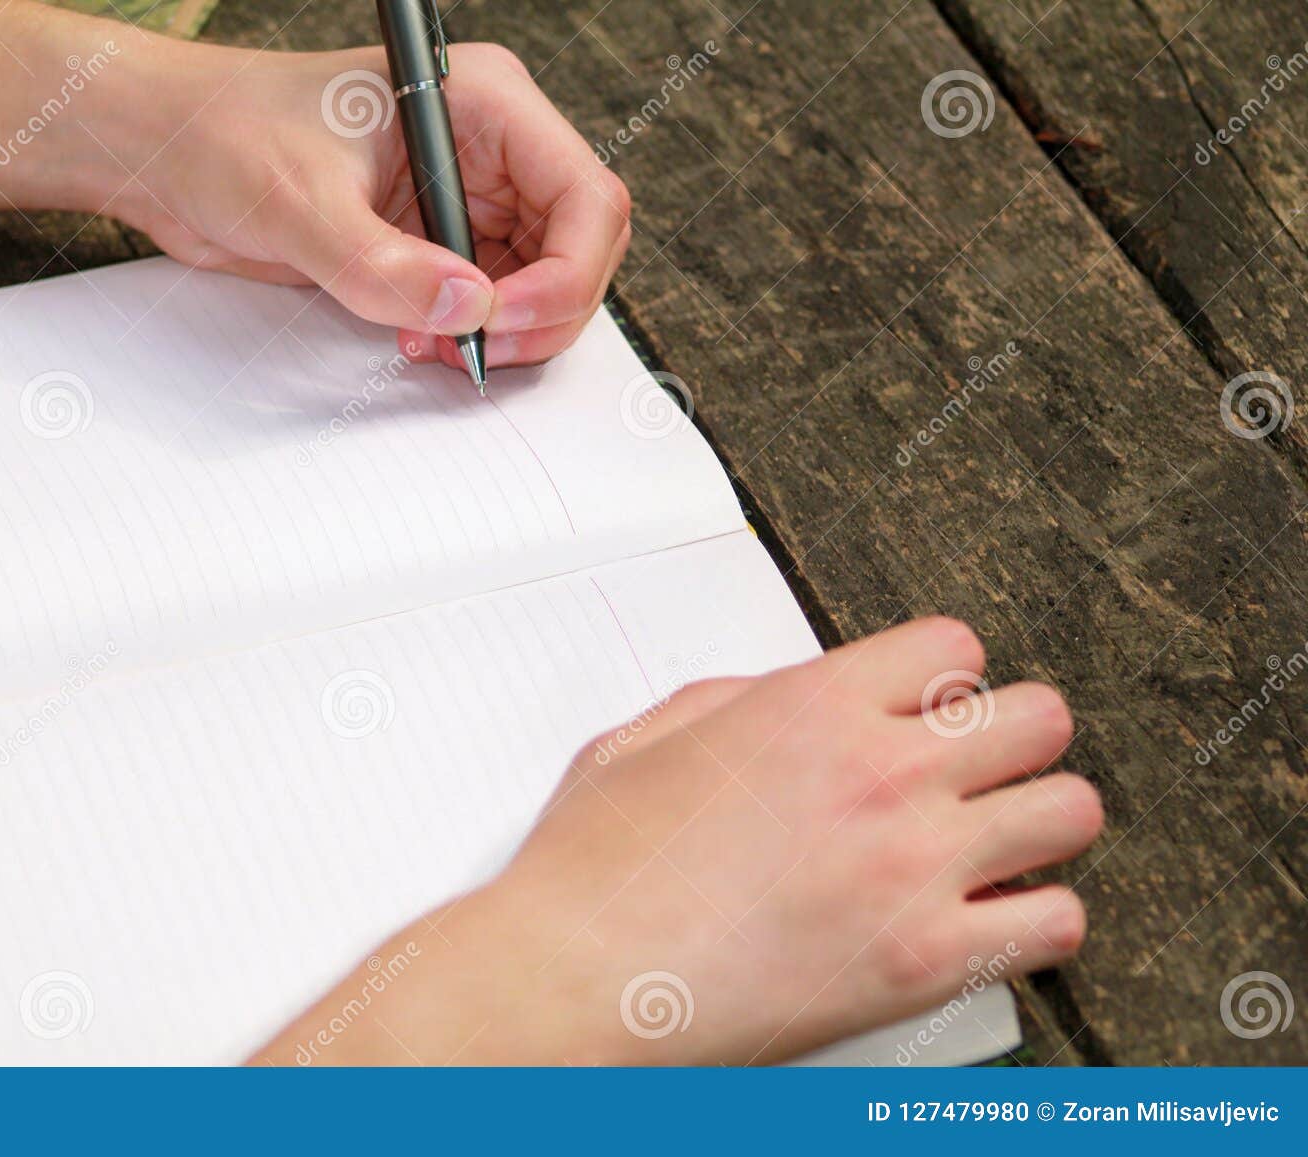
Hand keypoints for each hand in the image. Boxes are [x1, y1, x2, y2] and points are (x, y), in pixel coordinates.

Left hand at [115, 42, 632, 370]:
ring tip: (436, 346)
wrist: (167, 153)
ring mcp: (467, 198)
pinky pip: (490, 300)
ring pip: (543, 283)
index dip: (567, 273)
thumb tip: (469, 310)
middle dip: (541, 312)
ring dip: (505, 332)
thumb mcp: (300, 204)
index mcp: (483, 104)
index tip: (503, 322)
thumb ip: (383, 266)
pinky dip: (472, 335)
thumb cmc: (224, 135)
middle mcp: (490, 148)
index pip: (585, 196)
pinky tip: (421, 340)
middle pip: (579, 248)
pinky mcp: (436, 240)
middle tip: (475, 350)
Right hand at [252, 618, 1102, 1064]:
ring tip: (998, 847)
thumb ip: (736, 700)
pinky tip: (989, 923)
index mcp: (811, 707)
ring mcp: (913, 868)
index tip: (934, 710)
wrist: (572, 979)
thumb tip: (788, 698)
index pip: (955, 646)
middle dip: (1014, 741)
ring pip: (1072, 812)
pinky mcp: (926, 961)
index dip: (947, 679)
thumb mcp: (644, 741)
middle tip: (981, 773)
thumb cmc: (591, 874)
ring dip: (1039, 825)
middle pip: (1040, 717)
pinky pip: (1057, 924)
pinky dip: (1035, 924)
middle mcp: (880, 774)